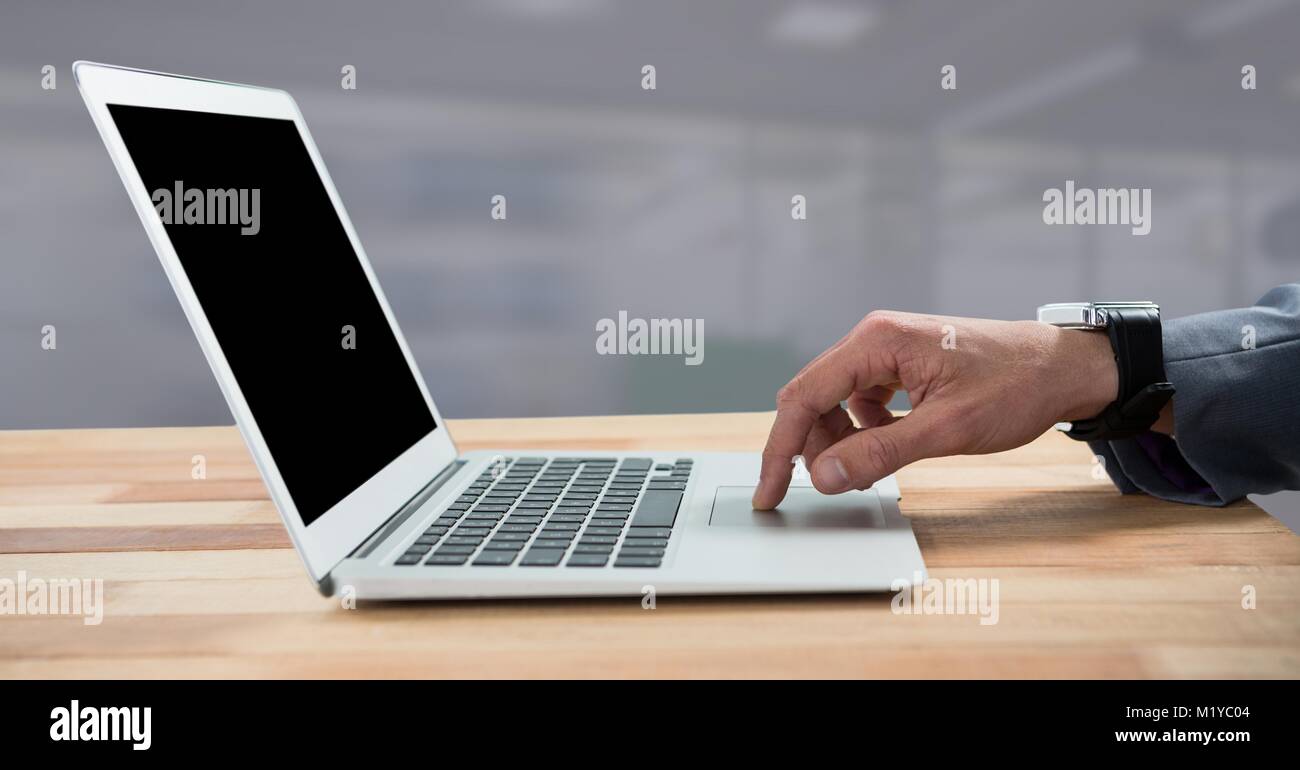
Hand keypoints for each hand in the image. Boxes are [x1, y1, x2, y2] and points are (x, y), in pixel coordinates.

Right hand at [752, 310, 1118, 508]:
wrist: (1065, 368)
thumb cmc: (1017, 386)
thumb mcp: (947, 429)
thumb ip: (880, 453)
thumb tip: (825, 476)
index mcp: (878, 341)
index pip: (803, 396)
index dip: (780, 449)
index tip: (770, 492)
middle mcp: (875, 338)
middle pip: (812, 398)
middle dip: (812, 447)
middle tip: (832, 486)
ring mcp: (887, 349)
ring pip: (835, 403)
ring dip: (841, 441)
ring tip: (874, 465)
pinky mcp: (901, 364)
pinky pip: (861, 401)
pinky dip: (864, 430)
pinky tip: (893, 444)